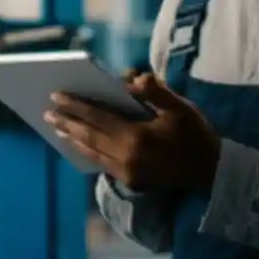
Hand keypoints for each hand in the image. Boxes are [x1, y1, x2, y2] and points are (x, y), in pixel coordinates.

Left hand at [44, 74, 221, 191]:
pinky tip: (78, 145)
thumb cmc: (196, 134)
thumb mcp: (181, 108)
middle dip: (67, 122)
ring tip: (55, 127)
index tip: (56, 96)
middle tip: (47, 111)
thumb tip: (133, 78)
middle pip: (89, 137)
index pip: (98, 119)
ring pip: (92, 152)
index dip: (76, 106)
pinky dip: (87, 152)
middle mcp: (126, 158)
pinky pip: (101, 164)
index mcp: (136, 138)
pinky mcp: (131, 180)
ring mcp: (127, 172)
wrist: (211, 171)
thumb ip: (156, 92)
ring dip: (72, 138)